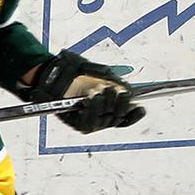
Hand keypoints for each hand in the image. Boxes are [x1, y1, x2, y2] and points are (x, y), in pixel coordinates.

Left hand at [24, 50, 145, 133]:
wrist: (55, 72)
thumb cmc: (78, 71)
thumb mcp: (102, 73)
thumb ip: (116, 82)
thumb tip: (128, 91)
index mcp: (110, 106)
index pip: (127, 117)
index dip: (135, 115)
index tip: (140, 107)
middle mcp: (101, 116)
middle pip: (118, 119)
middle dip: (122, 105)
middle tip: (122, 92)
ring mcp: (89, 121)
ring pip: (105, 122)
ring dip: (108, 106)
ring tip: (104, 90)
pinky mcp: (76, 124)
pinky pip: (89, 123)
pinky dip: (93, 110)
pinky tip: (92, 98)